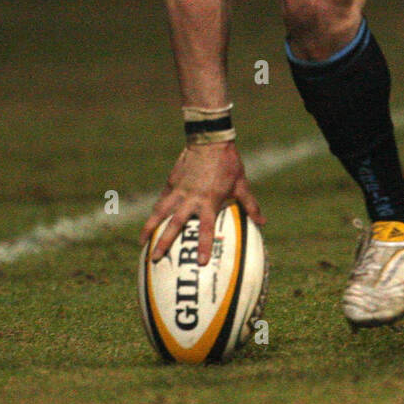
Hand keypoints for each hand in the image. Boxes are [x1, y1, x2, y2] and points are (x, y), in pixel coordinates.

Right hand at [140, 139, 264, 264]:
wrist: (210, 141)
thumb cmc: (229, 164)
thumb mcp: (241, 185)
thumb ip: (250, 205)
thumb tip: (262, 221)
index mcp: (210, 201)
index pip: (207, 229)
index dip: (204, 246)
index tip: (201, 263)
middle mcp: (191, 198)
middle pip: (175, 224)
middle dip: (164, 243)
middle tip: (155, 259)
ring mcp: (179, 190)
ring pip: (160, 212)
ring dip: (150, 227)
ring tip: (142, 243)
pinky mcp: (172, 182)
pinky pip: (162, 199)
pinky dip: (156, 211)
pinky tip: (150, 220)